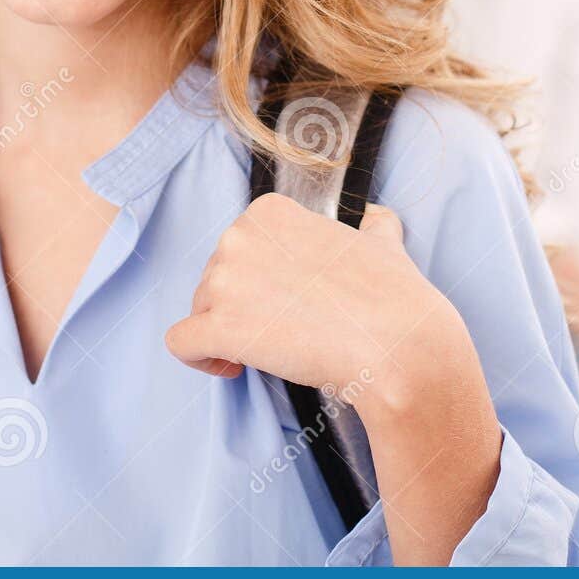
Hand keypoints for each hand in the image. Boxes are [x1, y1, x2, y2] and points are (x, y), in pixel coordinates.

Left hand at [165, 193, 501, 565]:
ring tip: (267, 350)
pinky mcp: (218, 327)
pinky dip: (200, 359)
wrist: (397, 344)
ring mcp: (225, 280)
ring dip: (225, 332)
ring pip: (199, 309)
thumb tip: (376, 218)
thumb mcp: (383, 241)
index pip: (240, 245)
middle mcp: (239, 236)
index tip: (285, 299)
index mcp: (270, 211)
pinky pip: (181, 343)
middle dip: (241, 305)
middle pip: (215, 276)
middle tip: (281, 329)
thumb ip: (371, 225)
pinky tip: (234, 367)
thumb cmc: (391, 295)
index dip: (260, 276)